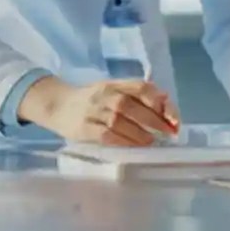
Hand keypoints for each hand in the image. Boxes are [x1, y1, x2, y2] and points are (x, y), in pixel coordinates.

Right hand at [20, 77, 180, 145]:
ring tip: (153, 141)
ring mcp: (93, 111)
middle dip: (154, 120)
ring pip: (120, 121)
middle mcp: (104, 95)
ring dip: (140, 133)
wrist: (57, 104)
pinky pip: (106, 135)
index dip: (159, 101)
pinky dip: (123, 141)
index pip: (141, 87)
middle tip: (169, 132)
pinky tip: (134, 146)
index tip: (172, 116)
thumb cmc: (91, 99)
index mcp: (114, 84)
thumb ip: (136, 95)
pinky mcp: (84, 128)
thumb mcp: (112, 90)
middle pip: (132, 105)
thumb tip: (165, 104)